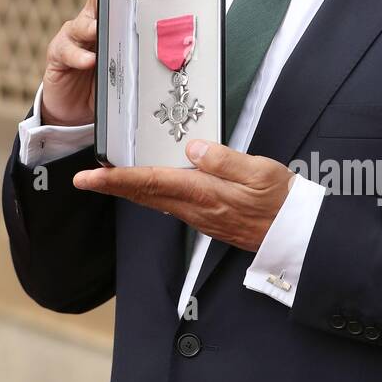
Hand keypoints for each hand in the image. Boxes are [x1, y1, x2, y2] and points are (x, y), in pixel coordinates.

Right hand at [40, 0, 175, 126]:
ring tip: (101, 29)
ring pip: (83, 23)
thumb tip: (177, 59)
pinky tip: (90, 60)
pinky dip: (79, 56)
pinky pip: (68, 51)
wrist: (76, 108)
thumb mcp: (130, 69)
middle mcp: (93, 22)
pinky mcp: (58, 53)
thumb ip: (143, 58)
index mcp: (115, 21)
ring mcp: (74, 36)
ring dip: (93, 25)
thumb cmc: (107, 83)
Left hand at [71, 140, 296, 251]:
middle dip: (112, 186)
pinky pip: (171, 205)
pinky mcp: (207, 219)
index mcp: (204, 193)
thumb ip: (224, 159)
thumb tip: (193, 147)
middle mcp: (196, 209)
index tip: (87, 178)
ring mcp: (200, 217)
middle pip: (145, 195)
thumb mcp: (259, 171)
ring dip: (130, 190)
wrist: (297, 234)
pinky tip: (149, 187)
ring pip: (155, 201)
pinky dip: (152, 194)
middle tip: (84, 178)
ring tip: (109, 179)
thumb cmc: (282, 201)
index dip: (116, 179)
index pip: (150, 182)